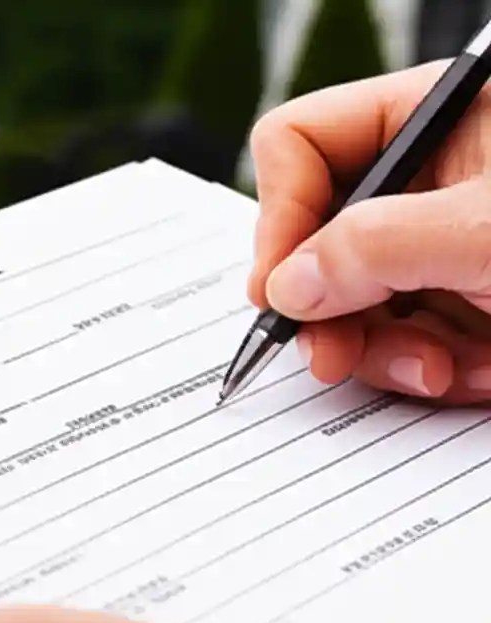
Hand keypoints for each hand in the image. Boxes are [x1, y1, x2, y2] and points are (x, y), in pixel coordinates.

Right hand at [249, 60, 490, 404]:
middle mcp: (429, 179)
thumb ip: (374, 247)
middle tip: (332, 354)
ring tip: (436, 371)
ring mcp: (443, 246)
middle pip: (316, 236)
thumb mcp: (484, 232)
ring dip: (385, 352)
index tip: (286, 284)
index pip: (300, 144)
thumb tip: (285, 287)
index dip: (280, 214)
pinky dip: (427, 371)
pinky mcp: (464, 303)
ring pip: (353, 303)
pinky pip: (402, 341)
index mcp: (432, 120)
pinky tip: (474, 373)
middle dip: (331, 307)